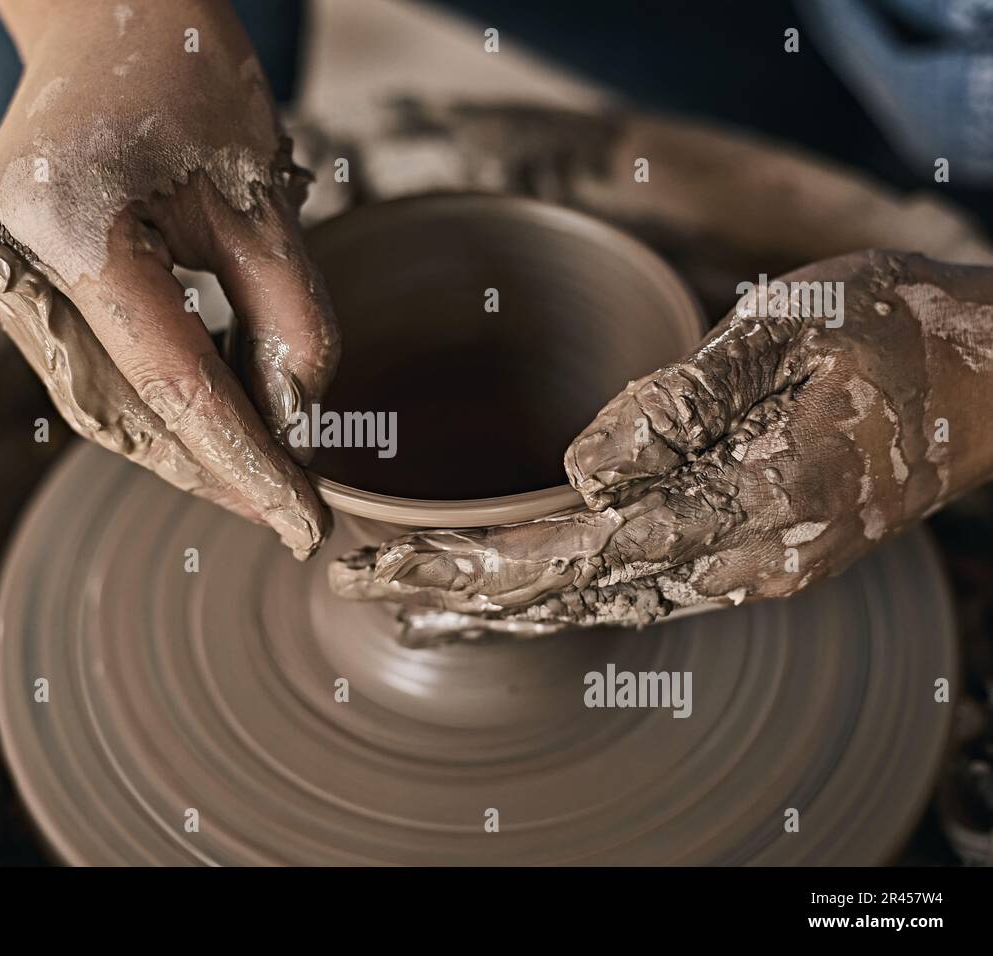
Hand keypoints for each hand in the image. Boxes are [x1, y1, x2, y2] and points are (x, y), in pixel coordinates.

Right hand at [0, 0, 337, 557]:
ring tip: (263, 474)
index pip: (171, 382)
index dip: (244, 462)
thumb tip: (298, 421)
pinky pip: (91, 371)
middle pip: (125, 412)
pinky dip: (158, 407)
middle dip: (214, 471)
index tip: (304, 521)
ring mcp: (0, 277)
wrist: (104, 13)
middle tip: (291, 510)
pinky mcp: (15, 283)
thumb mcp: (260, 192)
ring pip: (103, 407)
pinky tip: (218, 418)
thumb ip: (288, 314)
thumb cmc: (184, 75)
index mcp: (67, 225)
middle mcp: (10, 264)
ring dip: (186, 449)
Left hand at [331, 252, 992, 636]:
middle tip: (368, 586)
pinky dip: (563, 593)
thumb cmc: (894, 333)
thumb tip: (584, 468)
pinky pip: (640, 587)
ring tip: (418, 604)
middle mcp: (741, 556)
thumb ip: (686, 404)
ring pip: (601, 601)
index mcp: (746, 502)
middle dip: (466, 594)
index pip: (575, 550)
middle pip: (574, 591)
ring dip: (504, 605)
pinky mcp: (753, 551)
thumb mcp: (792, 332)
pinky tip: (520, 593)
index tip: (389, 560)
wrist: (992, 374)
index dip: (475, 564)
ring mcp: (750, 564)